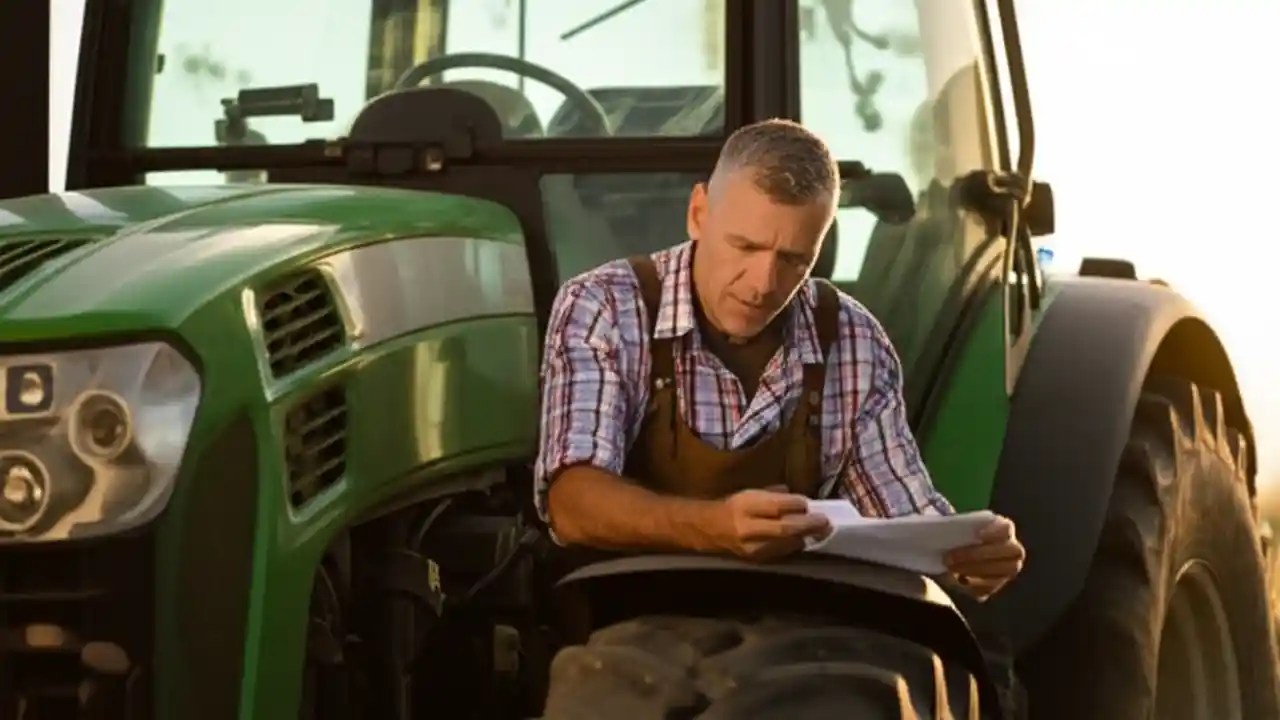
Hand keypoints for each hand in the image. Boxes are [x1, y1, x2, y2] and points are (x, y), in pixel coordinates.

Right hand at [713, 486, 831, 560]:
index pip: (776, 506)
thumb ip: (774, 495)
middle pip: (784, 528)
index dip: (796, 505)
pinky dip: (794, 545)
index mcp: (745, 506)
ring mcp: (752, 546)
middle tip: (825, 521)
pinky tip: (803, 540)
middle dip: (808, 524)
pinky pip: (781, 552)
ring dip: (805, 536)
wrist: (710, 529)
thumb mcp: (750, 493)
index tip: (808, 503)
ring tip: (820, 531)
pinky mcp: (756, 559)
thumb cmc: (733, 506)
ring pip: (785, 543)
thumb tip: (799, 501)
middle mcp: (747, 527)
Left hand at [944, 514, 1025, 600]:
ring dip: (973, 570)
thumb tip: (942, 523)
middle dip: (977, 555)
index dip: (995, 532)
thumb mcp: (954, 527)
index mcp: (1002, 529)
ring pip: (1000, 573)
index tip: (977, 535)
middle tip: (950, 557)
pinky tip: (959, 580)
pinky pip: (989, 589)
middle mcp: (1011, 550)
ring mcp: (1006, 570)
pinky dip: (973, 586)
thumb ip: (955, 525)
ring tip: (951, 568)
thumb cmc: (955, 536)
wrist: (949, 555)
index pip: (1007, 529)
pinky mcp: (994, 586)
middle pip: (1006, 554)